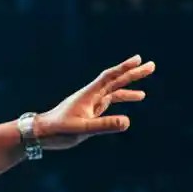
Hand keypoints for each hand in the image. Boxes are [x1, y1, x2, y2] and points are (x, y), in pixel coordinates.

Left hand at [34, 54, 155, 150]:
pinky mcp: (90, 111)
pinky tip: (129, 100)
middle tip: (151, 65)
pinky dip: (121, 99)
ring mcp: (91, 103)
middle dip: (133, 73)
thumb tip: (127, 122)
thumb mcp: (82, 129)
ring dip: (129, 89)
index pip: (109, 77)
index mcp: (89, 95)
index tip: (138, 59)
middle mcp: (91, 96)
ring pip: (114, 92)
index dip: (124, 67)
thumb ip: (104, 125)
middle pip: (115, 81)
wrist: (41, 132)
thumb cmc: (58, 130)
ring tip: (144, 93)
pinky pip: (109, 102)